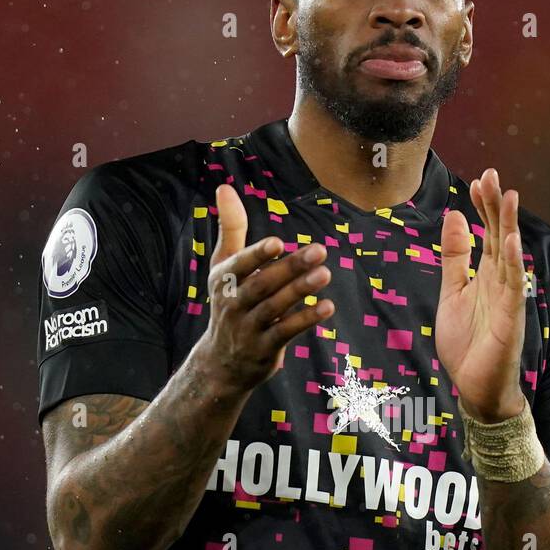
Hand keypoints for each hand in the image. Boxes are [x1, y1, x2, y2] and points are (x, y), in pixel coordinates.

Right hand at [200, 183, 334, 392]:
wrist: (222, 362)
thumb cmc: (229, 302)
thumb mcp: (223, 267)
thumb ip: (231, 228)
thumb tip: (224, 186)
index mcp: (223, 280)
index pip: (238, 266)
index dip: (256, 256)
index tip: (277, 243)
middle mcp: (232, 304)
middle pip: (262, 285)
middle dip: (290, 268)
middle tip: (320, 250)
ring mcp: (248, 328)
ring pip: (275, 308)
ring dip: (301, 291)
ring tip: (326, 274)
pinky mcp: (265, 349)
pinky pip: (286, 332)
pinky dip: (306, 319)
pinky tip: (327, 306)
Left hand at [436, 167, 526, 421]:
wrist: (475, 386)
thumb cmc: (466, 343)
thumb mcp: (451, 292)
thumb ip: (454, 257)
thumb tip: (454, 216)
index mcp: (486, 274)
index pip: (487, 233)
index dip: (482, 207)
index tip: (477, 180)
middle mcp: (501, 281)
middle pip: (500, 235)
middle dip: (495, 206)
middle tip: (491, 174)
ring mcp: (509, 298)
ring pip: (510, 254)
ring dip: (508, 225)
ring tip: (507, 195)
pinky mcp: (512, 317)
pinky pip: (515, 285)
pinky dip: (514, 262)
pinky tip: (512, 240)